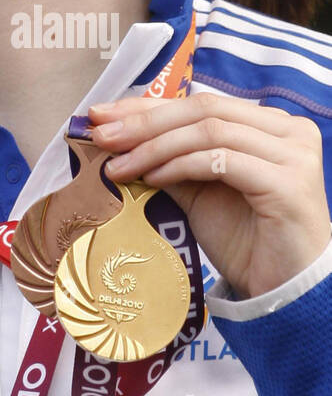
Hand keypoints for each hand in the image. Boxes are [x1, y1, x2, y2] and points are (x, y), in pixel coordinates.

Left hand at [88, 92, 330, 300]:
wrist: (285, 293)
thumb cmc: (245, 240)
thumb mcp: (199, 190)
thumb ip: (169, 158)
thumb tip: (115, 136)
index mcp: (269, 123)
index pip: (198, 102)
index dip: (146, 105)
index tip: (101, 115)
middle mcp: (288, 130)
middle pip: (202, 109)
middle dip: (143, 121)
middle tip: (100, 135)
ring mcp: (293, 155)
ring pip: (208, 131)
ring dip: (155, 146)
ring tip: (119, 165)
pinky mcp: (289, 184)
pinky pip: (221, 161)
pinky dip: (180, 165)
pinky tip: (152, 179)